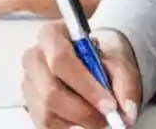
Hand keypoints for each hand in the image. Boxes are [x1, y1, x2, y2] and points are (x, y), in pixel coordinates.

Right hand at [22, 24, 140, 128]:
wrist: (90, 68)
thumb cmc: (100, 62)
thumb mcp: (119, 65)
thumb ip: (125, 83)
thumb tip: (127, 110)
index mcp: (51, 36)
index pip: (60, 59)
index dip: (86, 86)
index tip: (110, 104)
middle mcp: (33, 58)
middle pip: (51, 92)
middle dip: (84, 112)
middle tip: (108, 119)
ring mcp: (28, 83)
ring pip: (46, 113)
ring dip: (77, 123)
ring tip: (98, 121)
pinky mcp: (29, 105)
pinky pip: (44, 125)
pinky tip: (83, 124)